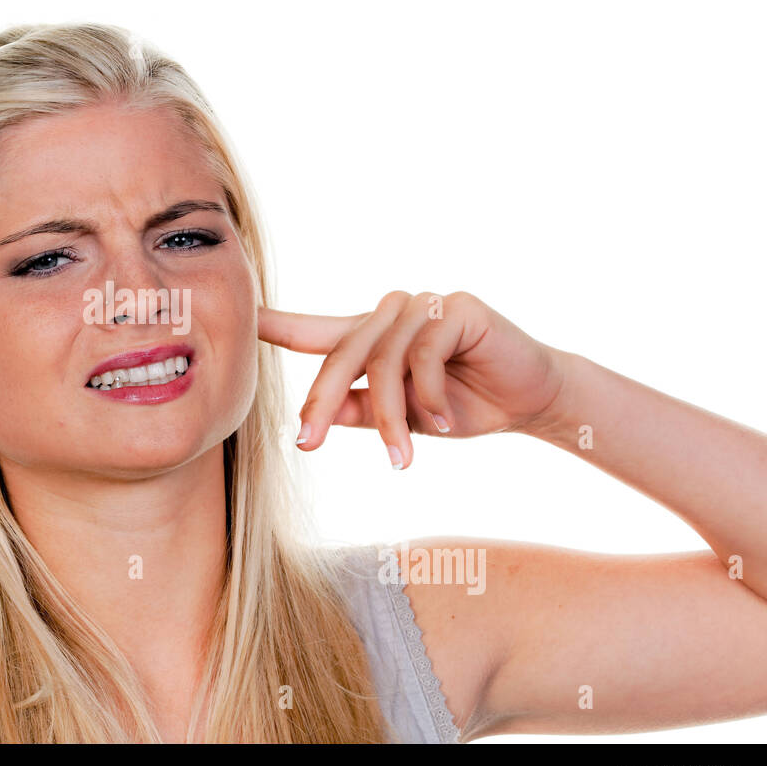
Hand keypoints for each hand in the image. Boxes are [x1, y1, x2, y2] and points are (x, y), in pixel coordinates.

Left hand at [259, 291, 567, 468]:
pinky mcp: (456, 308)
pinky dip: (430, 397)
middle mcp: (390, 314)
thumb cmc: (461, 407)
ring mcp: (422, 306)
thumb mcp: (402, 418)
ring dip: (391, 418)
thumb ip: (357, 411)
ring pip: (382, 362)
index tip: (235, 319)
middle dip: (321, 403)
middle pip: (340, 355)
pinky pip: (424, 355)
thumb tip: (311, 421)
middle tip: (306, 445)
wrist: (531, 400)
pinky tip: (445, 422)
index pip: (312, 331)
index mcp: (371, 338)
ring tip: (403, 459)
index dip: (274, 325)